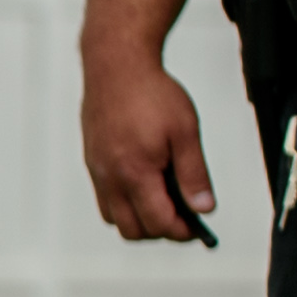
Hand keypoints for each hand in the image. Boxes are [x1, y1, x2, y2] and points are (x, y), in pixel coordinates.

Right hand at [80, 41, 218, 244]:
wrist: (116, 65)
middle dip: (161, 230)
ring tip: (164, 201)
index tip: (198, 227)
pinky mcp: (92, 163)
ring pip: (115, 219)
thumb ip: (194, 175)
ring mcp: (98, 172)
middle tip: (184, 216)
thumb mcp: (186, 132)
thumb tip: (204, 207)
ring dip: (140, 220)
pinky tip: (144, 185)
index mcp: (136, 171)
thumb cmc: (151, 92)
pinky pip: (105, 200)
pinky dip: (125, 205)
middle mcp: (111, 177)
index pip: (158, 222)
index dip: (182, 231)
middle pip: (133, 231)